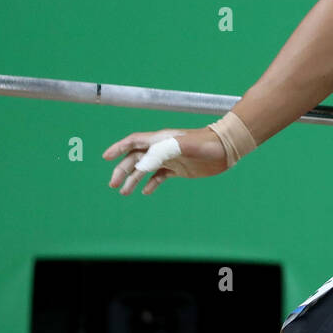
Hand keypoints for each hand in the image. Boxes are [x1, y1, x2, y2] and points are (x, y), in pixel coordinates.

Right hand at [102, 126, 229, 195]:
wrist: (227, 148)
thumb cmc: (207, 143)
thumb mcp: (184, 146)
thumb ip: (163, 152)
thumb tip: (142, 164)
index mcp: (161, 139)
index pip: (134, 142)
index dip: (118, 148)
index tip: (105, 157)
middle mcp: (162, 148)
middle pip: (136, 158)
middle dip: (122, 170)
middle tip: (113, 185)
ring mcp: (171, 159)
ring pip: (146, 169)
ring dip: (134, 180)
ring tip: (124, 192)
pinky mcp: (179, 169)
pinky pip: (160, 176)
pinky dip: (151, 184)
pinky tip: (146, 192)